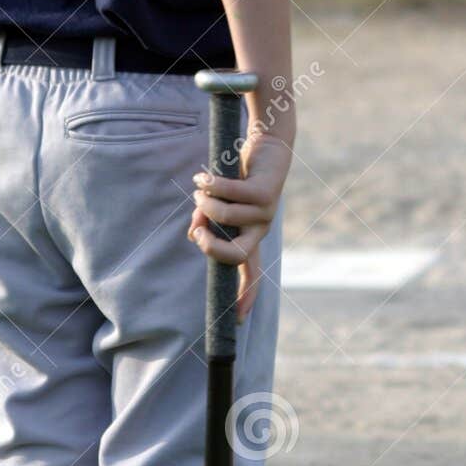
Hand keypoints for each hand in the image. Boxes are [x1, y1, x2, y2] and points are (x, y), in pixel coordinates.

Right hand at [187, 135, 290, 318]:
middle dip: (210, 246)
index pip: (251, 273)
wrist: (270, 145)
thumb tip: (195, 234)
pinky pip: (228, 193)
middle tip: (197, 229)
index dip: (245, 297)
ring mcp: (265, 212)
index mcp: (251, 235)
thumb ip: (207, 219)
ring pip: (224, 217)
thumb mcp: (221, 202)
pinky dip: (210, 184)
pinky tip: (202, 177)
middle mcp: (260, 228)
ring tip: (200, 188)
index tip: (237, 320)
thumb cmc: (242, 176)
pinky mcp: (264, 193)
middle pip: (237, 256)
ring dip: (204, 201)